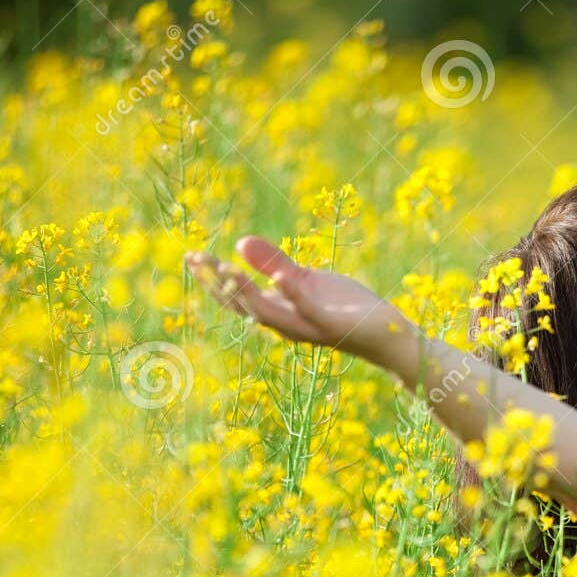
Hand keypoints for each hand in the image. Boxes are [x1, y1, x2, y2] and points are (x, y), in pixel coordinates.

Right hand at [186, 236, 413, 360]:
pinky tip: (279, 277)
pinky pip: (309, 310)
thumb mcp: (305, 280)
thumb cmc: (344, 308)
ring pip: (269, 313)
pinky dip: (293, 295)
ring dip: (246, 291)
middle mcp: (287, 324)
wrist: (385, 334)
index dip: (211, 278)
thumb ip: (274, 263)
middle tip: (195, 259)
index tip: (190, 256)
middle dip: (218, 283)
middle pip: (243, 305)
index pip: (236, 297)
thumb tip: (240, 242)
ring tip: (226, 267)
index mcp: (278, 312)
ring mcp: (308, 326)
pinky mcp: (332, 324)